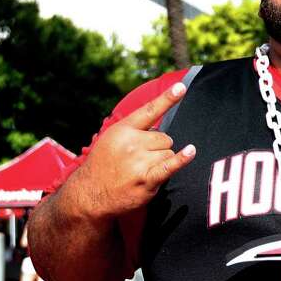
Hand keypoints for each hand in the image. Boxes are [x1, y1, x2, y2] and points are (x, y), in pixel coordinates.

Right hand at [65, 82, 196, 220]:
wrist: (89, 194)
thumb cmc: (104, 164)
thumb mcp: (111, 139)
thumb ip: (134, 130)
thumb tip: (161, 128)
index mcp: (123, 129)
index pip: (149, 111)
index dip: (168, 98)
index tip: (182, 86)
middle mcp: (131, 143)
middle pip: (166, 138)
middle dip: (158, 149)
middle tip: (139, 160)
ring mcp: (138, 161)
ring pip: (169, 153)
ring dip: (161, 162)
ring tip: (141, 171)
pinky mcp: (146, 179)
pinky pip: (169, 166)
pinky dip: (182, 159)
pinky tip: (191, 151)